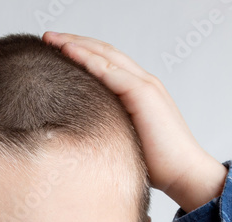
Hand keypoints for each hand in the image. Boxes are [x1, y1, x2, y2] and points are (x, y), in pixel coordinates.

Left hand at [42, 31, 225, 212]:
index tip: (54, 51)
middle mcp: (143, 82)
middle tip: (47, 37)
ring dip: (76, 44)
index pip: (106, 63)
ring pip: (105, 55)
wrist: (184, 173)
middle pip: (104, 52)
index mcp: (138, 91)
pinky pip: (110, 71)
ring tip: (51, 39)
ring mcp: (145, 85)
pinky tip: (68, 51)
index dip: (81, 54)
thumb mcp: (124, 140)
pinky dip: (88, 59)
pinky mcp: (144, 93)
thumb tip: (79, 137)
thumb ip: (108, 128)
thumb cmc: (156, 165)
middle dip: (73, 42)